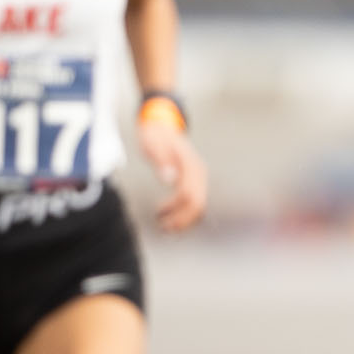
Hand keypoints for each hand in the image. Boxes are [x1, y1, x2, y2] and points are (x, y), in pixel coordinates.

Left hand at [140, 116, 206, 232]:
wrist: (161, 126)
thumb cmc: (155, 137)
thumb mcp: (153, 145)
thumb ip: (162, 161)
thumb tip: (169, 179)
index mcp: (189, 163)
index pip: (187, 193)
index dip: (174, 207)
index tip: (158, 213)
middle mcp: (198, 171)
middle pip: (197, 203)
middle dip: (182, 219)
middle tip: (164, 228)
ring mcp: (199, 176)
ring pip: (200, 205)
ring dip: (185, 220)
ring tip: (167, 227)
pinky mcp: (195, 180)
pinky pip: (196, 201)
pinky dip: (187, 214)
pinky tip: (173, 219)